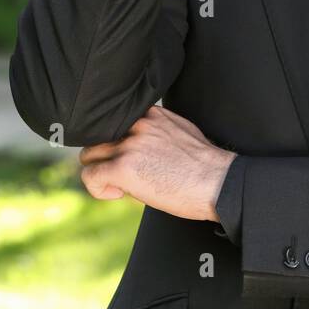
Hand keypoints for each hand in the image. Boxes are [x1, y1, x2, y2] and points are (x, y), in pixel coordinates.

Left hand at [78, 106, 236, 222]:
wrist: (218, 182)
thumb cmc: (205, 166)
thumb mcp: (181, 132)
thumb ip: (155, 132)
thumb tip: (140, 146)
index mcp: (151, 114)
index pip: (114, 123)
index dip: (117, 144)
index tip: (130, 159)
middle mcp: (137, 124)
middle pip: (98, 138)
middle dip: (106, 158)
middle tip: (125, 176)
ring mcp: (129, 145)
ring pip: (89, 156)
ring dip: (101, 172)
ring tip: (122, 185)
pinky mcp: (123, 168)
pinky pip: (90, 176)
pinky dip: (98, 189)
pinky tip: (118, 194)